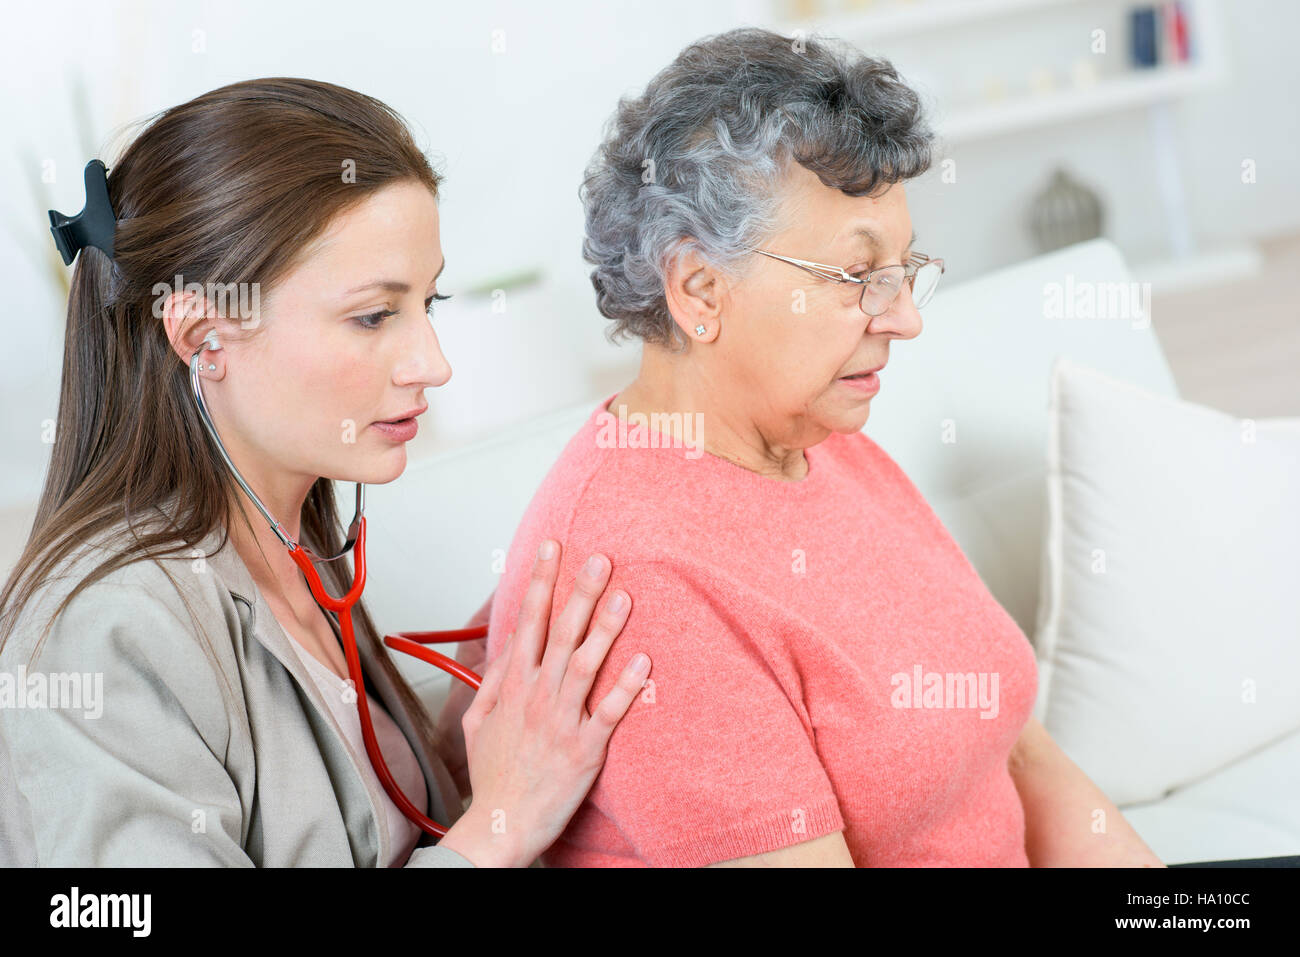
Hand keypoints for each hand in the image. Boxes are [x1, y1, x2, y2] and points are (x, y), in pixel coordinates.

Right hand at [437, 540, 649, 866]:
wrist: (500, 827)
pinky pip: (608, 714)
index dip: (539, 581)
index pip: (526, 621)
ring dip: (604, 629)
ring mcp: (560, 722)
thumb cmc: (493, 776)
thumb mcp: (479, 721)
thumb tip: (507, 640)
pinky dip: (625, 689)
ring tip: (624, 596)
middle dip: (578, 592)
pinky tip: (644, 663)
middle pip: (558, 633)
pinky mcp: (584, 750)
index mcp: (512, 686)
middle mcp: (536, 697)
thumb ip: (493, 679)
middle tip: (599, 557)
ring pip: (584, 666)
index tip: (552, 547)